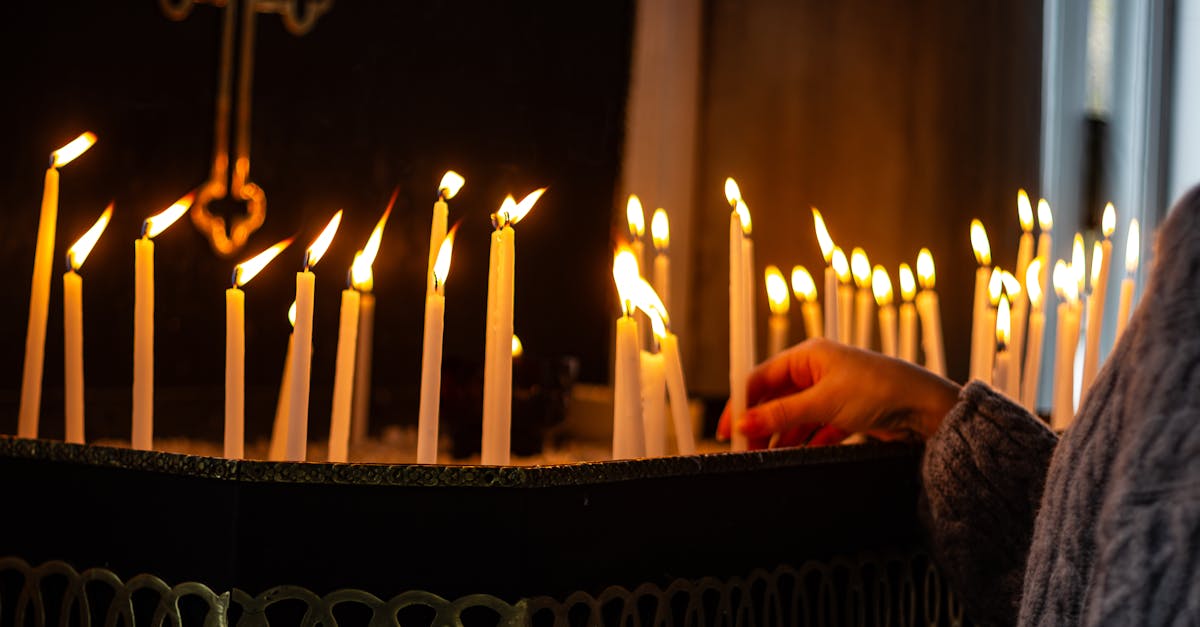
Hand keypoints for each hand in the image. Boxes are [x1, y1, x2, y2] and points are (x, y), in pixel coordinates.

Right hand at [718, 338, 960, 447]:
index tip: (727, 430)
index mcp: (807, 356)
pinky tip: (797, 456)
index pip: (760, 378)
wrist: (926, 407)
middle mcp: (816, 372)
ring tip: (769, 458)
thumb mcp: (824, 403)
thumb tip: (743, 422)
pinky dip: (805, 442)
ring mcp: (830, 393)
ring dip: (781, 437)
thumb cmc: (879, 390)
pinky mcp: (844, 414)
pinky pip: (814, 429)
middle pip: (774, 400)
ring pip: (794, 418)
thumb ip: (781, 414)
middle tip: (747, 450)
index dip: (740, 403)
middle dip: (760, 425)